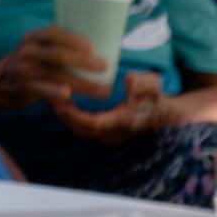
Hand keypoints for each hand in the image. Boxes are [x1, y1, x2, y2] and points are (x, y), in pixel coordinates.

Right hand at [0, 23, 110, 115]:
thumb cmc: (26, 66)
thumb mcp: (35, 49)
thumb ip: (55, 47)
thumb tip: (98, 48)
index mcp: (32, 38)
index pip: (53, 33)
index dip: (74, 39)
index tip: (93, 47)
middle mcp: (26, 52)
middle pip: (58, 55)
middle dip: (84, 62)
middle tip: (105, 67)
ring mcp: (22, 70)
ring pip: (55, 75)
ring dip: (82, 83)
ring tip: (102, 90)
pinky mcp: (20, 87)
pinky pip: (41, 90)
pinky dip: (54, 92)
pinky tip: (68, 96)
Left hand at [55, 65, 171, 140]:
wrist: (167, 114)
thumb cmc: (157, 97)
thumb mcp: (152, 86)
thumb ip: (141, 82)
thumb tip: (129, 79)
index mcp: (123, 122)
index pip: (92, 123)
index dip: (73, 115)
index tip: (58, 102)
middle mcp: (114, 134)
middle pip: (81, 129)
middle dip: (64, 116)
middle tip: (48, 98)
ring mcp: (111, 136)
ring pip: (82, 131)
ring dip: (67, 118)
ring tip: (52, 99)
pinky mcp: (109, 134)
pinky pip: (86, 130)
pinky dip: (74, 120)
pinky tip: (64, 105)